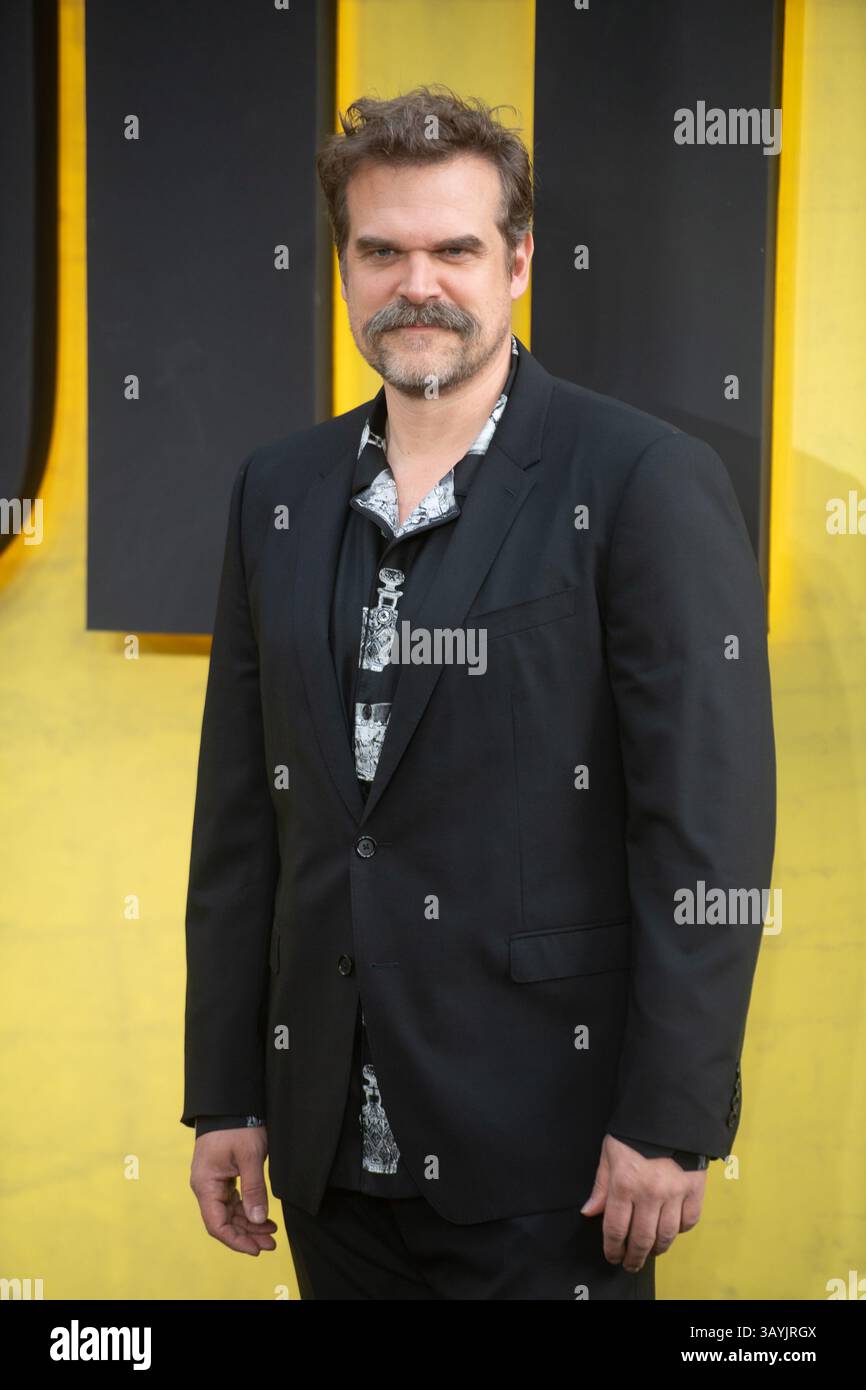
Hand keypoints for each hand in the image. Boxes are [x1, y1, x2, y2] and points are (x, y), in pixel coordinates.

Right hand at [190, 1125, 278, 1255]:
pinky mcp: (221, 1176)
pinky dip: (247, 1210)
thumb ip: (254, 1190)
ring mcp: (212, 1181)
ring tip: (271, 1233)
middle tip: (271, 1243)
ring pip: (229, 1212)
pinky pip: (232, 1200)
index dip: (236, 1240)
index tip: (256, 1249)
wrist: (231, 1102)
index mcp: (205, 1184)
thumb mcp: (250, 1157)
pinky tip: (263, 1217)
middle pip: (224, 1221)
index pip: (217, 1224)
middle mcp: (205, 1186)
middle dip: (247, 1235)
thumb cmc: (238, 1125)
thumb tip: (258, 1221)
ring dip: (249, 1224)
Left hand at [580, 1133, 706, 1271]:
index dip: (613, 1249)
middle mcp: (650, 1193)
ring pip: (666, 1235)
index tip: (612, 1256)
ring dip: (657, 1249)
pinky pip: (689, 1221)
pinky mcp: (695, 1188)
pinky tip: (672, 1228)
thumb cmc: (634, 1131)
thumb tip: (590, 1212)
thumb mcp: (610, 1152)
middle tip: (631, 1263)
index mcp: (625, 1184)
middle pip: (642, 1239)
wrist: (668, 1111)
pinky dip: (680, 1230)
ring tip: (651, 1252)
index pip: (616, 1229)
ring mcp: (675, 1192)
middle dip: (634, 1257)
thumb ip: (601, 1185)